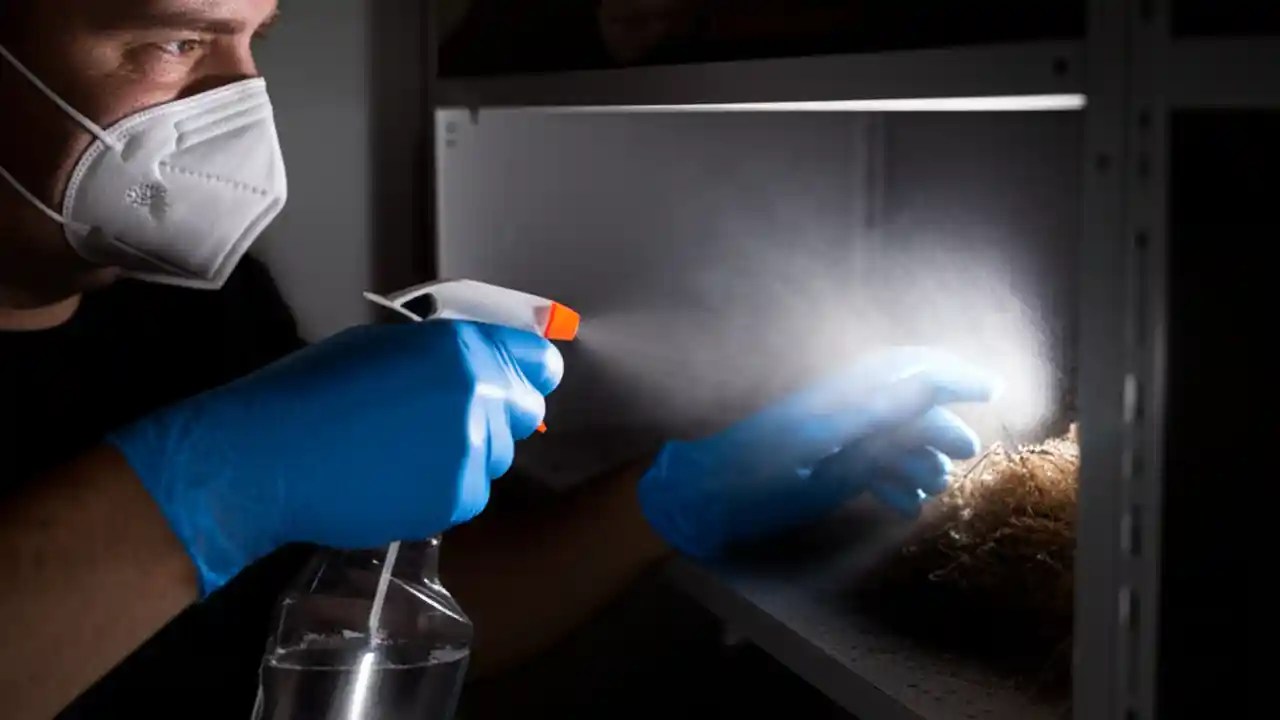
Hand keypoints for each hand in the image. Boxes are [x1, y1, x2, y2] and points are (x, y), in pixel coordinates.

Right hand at [107, 321, 562, 595]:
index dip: (525, 375)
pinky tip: (397, 481)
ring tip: (406, 454)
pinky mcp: (455, 498)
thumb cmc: (311, 392)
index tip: (513, 384)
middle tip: (444, 424)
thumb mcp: (383, 347)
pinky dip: (443, 492)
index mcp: (460, 346)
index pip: (539, 362)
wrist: (270, 455)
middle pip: (525, 411)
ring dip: (468, 456)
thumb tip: (483, 364)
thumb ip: (444, 354)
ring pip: (497, 457)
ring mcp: (470, 449)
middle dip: (496, 417)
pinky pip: (470, 494)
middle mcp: (478, 393)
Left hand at [637, 347, 999, 557]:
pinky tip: (905, 507)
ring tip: (936, 487)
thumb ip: (875, 413)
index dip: (952, 375)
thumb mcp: (818, 442)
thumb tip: (927, 382)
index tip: (992, 387)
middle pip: (905, 407)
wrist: (703, 496)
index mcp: (841, 394)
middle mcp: (842, 409)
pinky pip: (870, 466)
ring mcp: (833, 438)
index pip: (907, 369)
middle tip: (964, 454)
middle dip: (938, 427)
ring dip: (918, 460)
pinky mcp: (824, 465)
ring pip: (891, 440)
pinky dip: (892, 484)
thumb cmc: (756, 468)